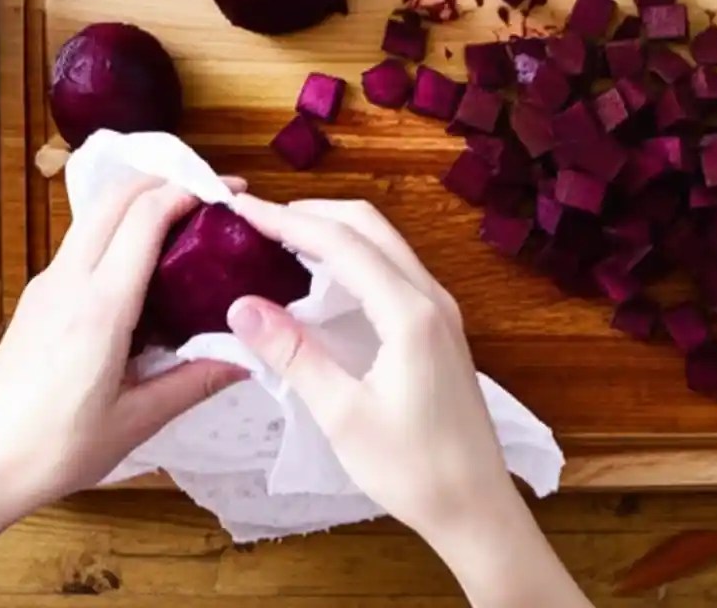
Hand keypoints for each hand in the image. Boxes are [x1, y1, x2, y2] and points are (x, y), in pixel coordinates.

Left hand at [0, 176, 248, 525]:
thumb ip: (195, 380)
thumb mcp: (138, 420)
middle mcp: (67, 283)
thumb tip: (247, 358)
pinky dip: (117, 232)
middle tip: (209, 195)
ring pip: (94, 216)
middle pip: (114, 197)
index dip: (190, 191)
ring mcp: (46, 286)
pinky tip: (145, 267)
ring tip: (183, 223)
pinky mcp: (36, 299)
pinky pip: (81, 246)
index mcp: (99, 308)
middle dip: (164, 179)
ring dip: (138, 202)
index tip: (229, 192)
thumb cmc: (57, 448)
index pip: (145, 217)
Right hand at [224, 195, 510, 535]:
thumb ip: (294, 354)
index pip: (341, 242)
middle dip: (310, 212)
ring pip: (384, 243)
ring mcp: (441, 311)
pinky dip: (353, 256)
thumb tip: (241, 305)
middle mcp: (432, 298)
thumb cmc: (413, 469)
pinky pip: (393, 268)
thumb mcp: (343, 415)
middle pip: (368, 225)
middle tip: (256, 219)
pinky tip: (322, 276)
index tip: (240, 209)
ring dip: (333, 230)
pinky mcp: (439, 328)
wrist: (476, 507)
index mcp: (410, 314)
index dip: (286, 220)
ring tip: (279, 238)